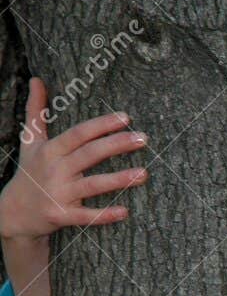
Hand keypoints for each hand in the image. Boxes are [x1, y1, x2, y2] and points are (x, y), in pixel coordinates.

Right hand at [0, 77, 148, 241]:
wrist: (15, 212)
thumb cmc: (30, 172)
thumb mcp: (30, 141)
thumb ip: (36, 111)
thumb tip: (36, 79)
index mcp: (51, 150)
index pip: (79, 133)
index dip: (102, 124)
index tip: (126, 117)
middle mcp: (55, 170)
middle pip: (89, 154)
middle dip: (117, 145)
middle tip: (143, 138)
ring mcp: (58, 194)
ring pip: (92, 185)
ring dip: (118, 179)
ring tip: (144, 173)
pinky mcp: (61, 216)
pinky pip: (86, 216)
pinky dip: (104, 215)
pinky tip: (125, 211)